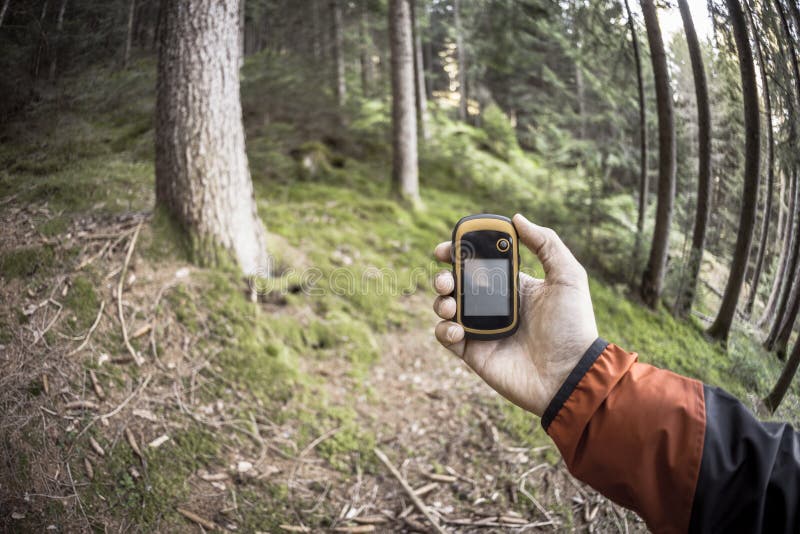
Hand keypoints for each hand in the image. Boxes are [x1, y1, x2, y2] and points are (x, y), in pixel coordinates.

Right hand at [432, 214, 597, 416]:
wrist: (570, 374)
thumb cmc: (573, 326)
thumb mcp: (567, 276)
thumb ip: (546, 243)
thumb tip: (517, 218)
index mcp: (513, 286)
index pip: (479, 263)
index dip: (459, 253)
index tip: (448, 247)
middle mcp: (494, 306)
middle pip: (456, 283)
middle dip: (443, 276)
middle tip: (446, 278)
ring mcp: (482, 330)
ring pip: (446, 307)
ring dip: (440, 300)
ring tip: (450, 303)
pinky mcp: (473, 353)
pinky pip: (446, 337)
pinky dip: (443, 329)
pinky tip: (457, 328)